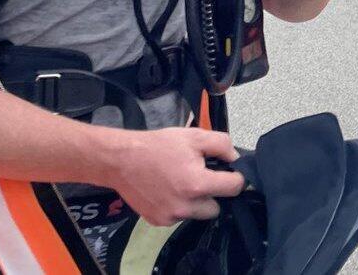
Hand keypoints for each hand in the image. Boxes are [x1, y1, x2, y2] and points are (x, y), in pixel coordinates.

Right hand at [102, 128, 242, 225]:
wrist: (121, 160)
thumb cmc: (157, 146)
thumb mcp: (194, 136)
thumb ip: (221, 145)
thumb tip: (235, 158)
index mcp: (197, 184)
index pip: (235, 188)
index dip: (236, 176)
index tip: (230, 172)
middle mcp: (186, 206)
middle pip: (217, 206)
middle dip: (213, 193)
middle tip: (200, 176)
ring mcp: (171, 216)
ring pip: (198, 213)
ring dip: (196, 201)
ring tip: (180, 182)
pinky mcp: (159, 221)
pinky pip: (179, 217)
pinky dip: (178, 206)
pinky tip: (167, 190)